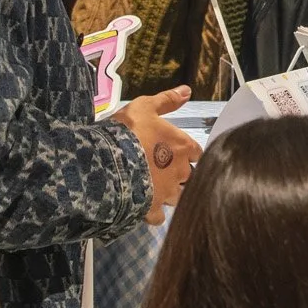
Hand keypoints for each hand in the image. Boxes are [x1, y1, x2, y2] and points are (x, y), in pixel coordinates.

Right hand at [114, 87, 199, 222]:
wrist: (108, 160)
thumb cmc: (128, 131)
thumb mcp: (145, 106)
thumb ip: (168, 100)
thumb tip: (188, 90)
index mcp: (184, 147)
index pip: (198, 153)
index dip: (189, 154)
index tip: (178, 153)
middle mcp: (182, 172)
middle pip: (191, 177)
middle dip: (182, 176)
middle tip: (164, 171)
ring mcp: (168, 193)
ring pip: (178, 197)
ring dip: (171, 194)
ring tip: (156, 189)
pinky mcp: (152, 209)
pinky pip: (159, 217)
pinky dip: (155, 214)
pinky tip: (146, 207)